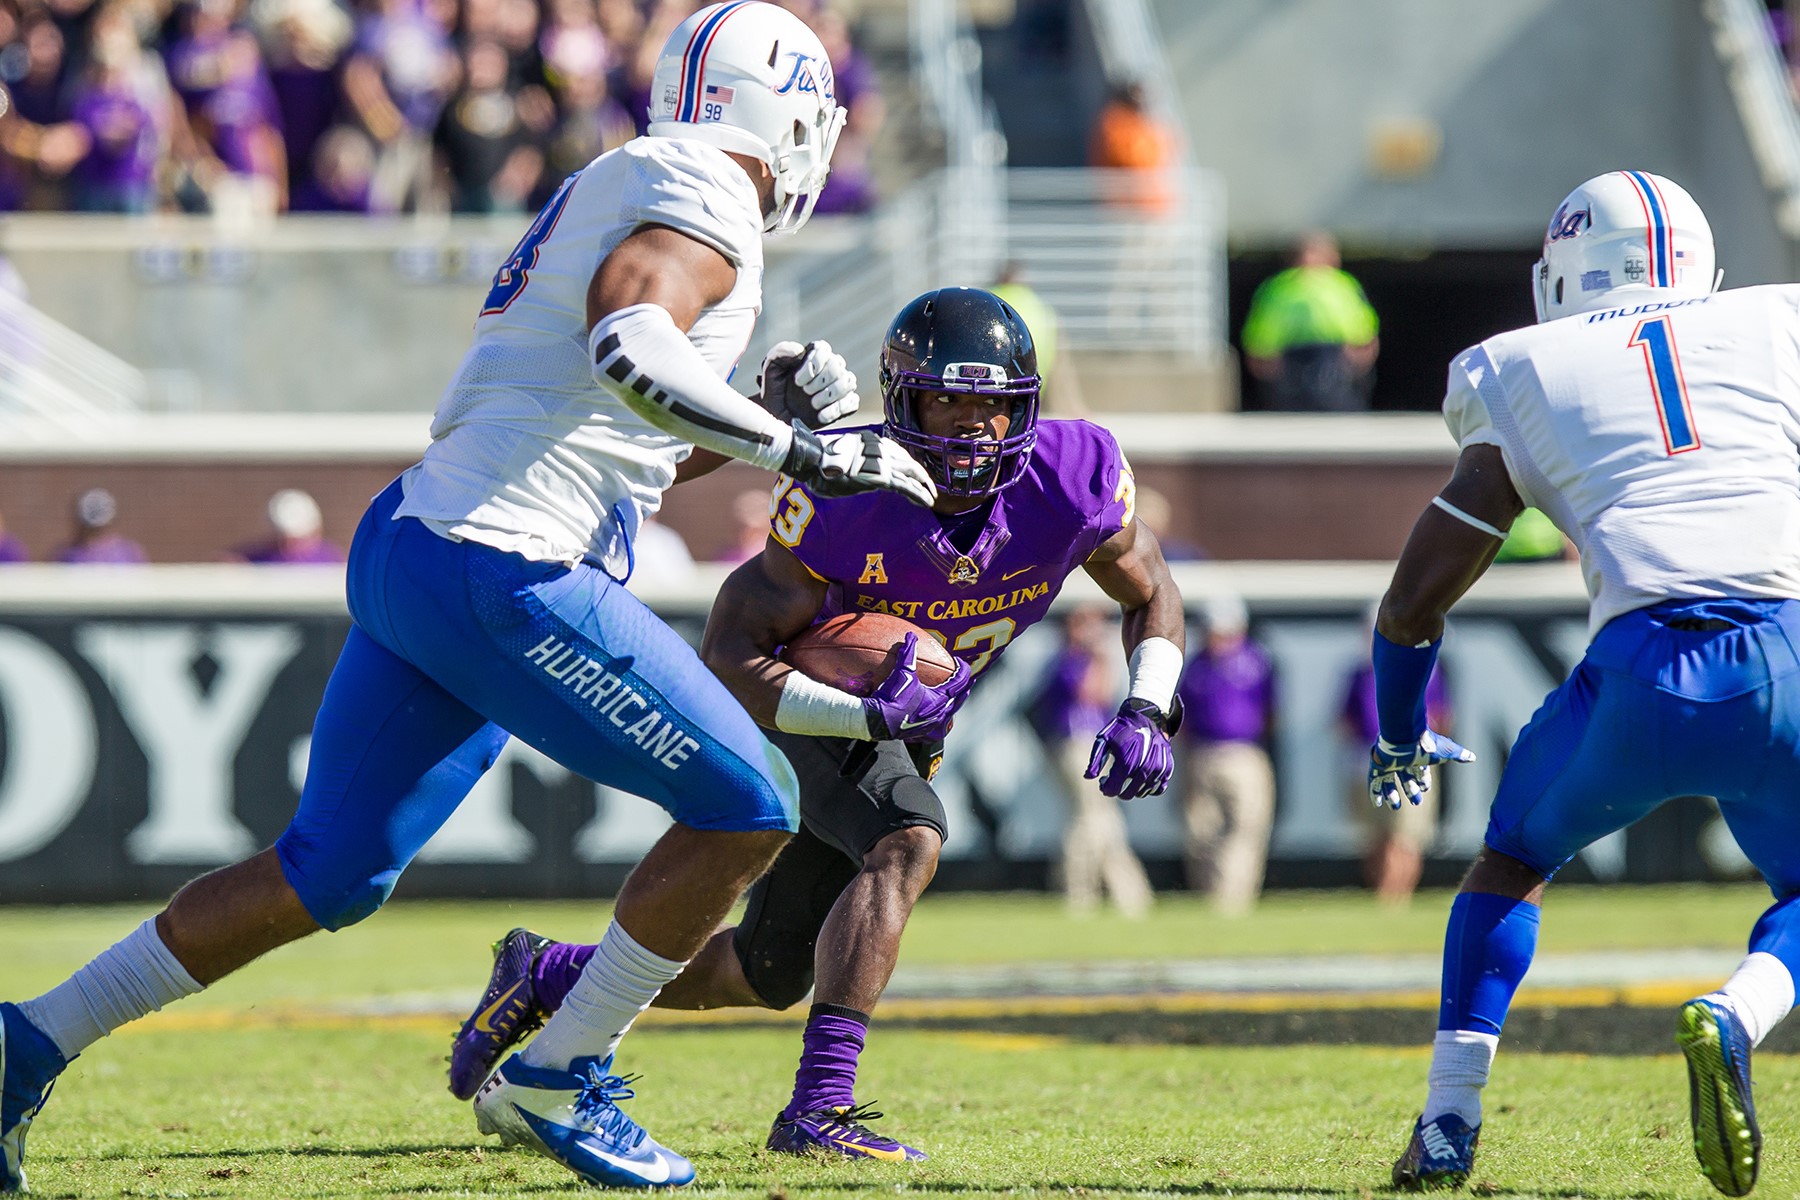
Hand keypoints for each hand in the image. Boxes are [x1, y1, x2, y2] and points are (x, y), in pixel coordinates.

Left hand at [758, 340, 858, 428]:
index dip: (812, 365)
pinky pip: (852, 402)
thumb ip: (780, 353)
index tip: (797, 381)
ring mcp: (840, 385)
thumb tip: (799, 350)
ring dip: (829, 395)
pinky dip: (836, 409)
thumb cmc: (776, 392)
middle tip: (805, 392)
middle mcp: (831, 367)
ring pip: (848, 382)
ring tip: (813, 404)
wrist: (779, 419)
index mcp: (814, 354)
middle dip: (820, 381)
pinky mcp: (846, 403)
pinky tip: (821, 415)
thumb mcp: (771, 371)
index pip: (823, 350)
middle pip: (837, 365)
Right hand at [783, 423, 936, 507]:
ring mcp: (881, 462)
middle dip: (922, 475)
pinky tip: (927, 502)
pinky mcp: (880, 477)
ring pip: (911, 473)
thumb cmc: (819, 461)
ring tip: (931, 497)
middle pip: (908, 461)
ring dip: (924, 486)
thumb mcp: (840, 457)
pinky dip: (918, 494)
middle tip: (930, 487)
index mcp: (871, 442)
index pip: (896, 452)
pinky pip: (905, 486)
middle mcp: (880, 449)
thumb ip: (853, 462)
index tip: (914, 474)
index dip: (907, 464)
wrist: (813, 460)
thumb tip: (854, 471)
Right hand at [862, 633, 972, 740]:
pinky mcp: (923, 733)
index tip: (960, 661)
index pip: (959, 680)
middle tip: (967, 680)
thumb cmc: (892, 696)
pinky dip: (942, 718)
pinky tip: (938, 717)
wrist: (878, 721)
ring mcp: (933, 725)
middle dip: (964, 687)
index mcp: (940, 697)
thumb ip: (908, 652)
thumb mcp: (901, 672)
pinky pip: (939, 726)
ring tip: (955, 697)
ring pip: (950, 713)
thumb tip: (911, 635)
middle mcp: (940, 713)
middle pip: (960, 698)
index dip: (962, 668)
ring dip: (955, 702)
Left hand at [1085, 697, 1178, 799]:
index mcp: (1126, 763)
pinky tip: (1141, 777)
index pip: (1113, 790)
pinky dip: (1148, 787)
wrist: (1147, 716)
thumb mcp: (1104, 740)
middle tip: (1116, 780)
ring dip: (1133, 788)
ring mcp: (1157, 770)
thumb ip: (1095, 760)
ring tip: (1128, 775)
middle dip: (1118, 790)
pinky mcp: (1167, 769)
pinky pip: (1157, 788)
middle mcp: (1143, 769)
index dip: (1105, 788)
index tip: (1104, 781)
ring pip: (1142, 792)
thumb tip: (1088, 777)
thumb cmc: (1122, 728)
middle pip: (1127, 794)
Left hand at [1367, 730, 1474, 810]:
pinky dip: (1375, 792)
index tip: (1425, 788)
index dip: (1423, 781)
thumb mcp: (1446, 751)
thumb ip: (1459, 754)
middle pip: (1406, 778)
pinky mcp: (1378, 766)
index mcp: (1418, 757)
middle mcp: (1403, 760)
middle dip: (1411, 790)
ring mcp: (1389, 763)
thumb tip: (1473, 757)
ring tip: (1395, 806)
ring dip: (1392, 795)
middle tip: (1416, 802)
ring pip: (1389, 781)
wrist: (1404, 734)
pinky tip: (1377, 804)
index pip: (1421, 772)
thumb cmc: (1426, 744)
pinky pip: (1374, 781)